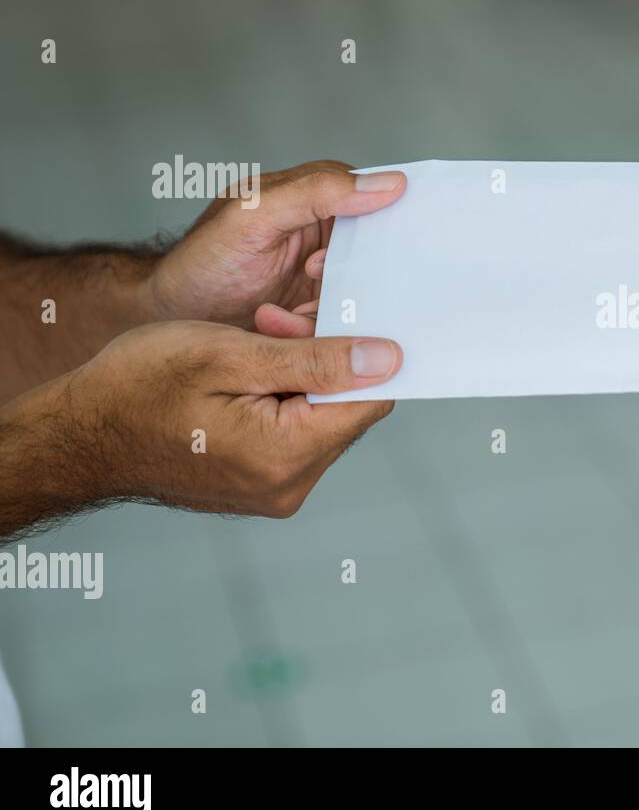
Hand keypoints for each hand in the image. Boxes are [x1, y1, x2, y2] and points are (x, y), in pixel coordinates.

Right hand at [2, 320, 402, 531]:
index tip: (319, 316)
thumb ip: (317, 359)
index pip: (370, 399)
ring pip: (324, 419)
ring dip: (300, 378)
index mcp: (287, 454)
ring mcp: (276, 492)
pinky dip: (283, 401)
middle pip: (349, 410)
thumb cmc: (138, 386)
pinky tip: (245, 380)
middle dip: (322, 360)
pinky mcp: (263, 488)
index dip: (356, 350)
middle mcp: (291, 486)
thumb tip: (389, 359)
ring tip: (249, 349)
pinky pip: (297, 436)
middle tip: (269, 324)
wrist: (78, 435)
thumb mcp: (230, 355)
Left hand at [147, 160, 404, 327]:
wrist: (172, 318)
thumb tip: (389, 184)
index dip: (381, 225)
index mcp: (316, 194)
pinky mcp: (321, 308)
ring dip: (335, 307)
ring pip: (363, 292)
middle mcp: (326, 231)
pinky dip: (322, 328)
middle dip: (358, 276)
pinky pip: (345, 320)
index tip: (371, 247)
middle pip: (375, 251)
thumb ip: (318, 193)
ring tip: (294, 310)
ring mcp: (326, 273)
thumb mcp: (256, 216)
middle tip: (316, 279)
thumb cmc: (201, 262)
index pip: (375, 198)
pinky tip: (289, 324)